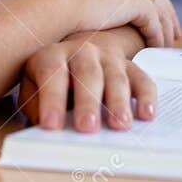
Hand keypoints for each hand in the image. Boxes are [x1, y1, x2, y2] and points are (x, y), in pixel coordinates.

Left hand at [19, 28, 157, 131]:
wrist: (78, 55)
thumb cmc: (52, 82)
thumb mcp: (34, 91)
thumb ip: (38, 108)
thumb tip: (48, 131)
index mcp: (52, 55)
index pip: (51, 73)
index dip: (51, 99)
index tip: (51, 126)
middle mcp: (82, 51)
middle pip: (87, 73)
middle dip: (88, 101)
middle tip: (88, 127)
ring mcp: (108, 57)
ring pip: (115, 76)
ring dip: (118, 101)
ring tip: (120, 125)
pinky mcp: (129, 66)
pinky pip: (141, 79)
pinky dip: (146, 96)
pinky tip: (147, 114)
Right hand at [52, 0, 181, 47]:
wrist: (52, 5)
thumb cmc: (51, 9)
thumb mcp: (69, 2)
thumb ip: (81, 5)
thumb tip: (78, 19)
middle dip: (165, 7)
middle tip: (173, 26)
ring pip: (158, 7)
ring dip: (165, 26)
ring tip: (170, 42)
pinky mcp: (136, 2)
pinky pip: (154, 22)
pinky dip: (158, 36)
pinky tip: (159, 48)